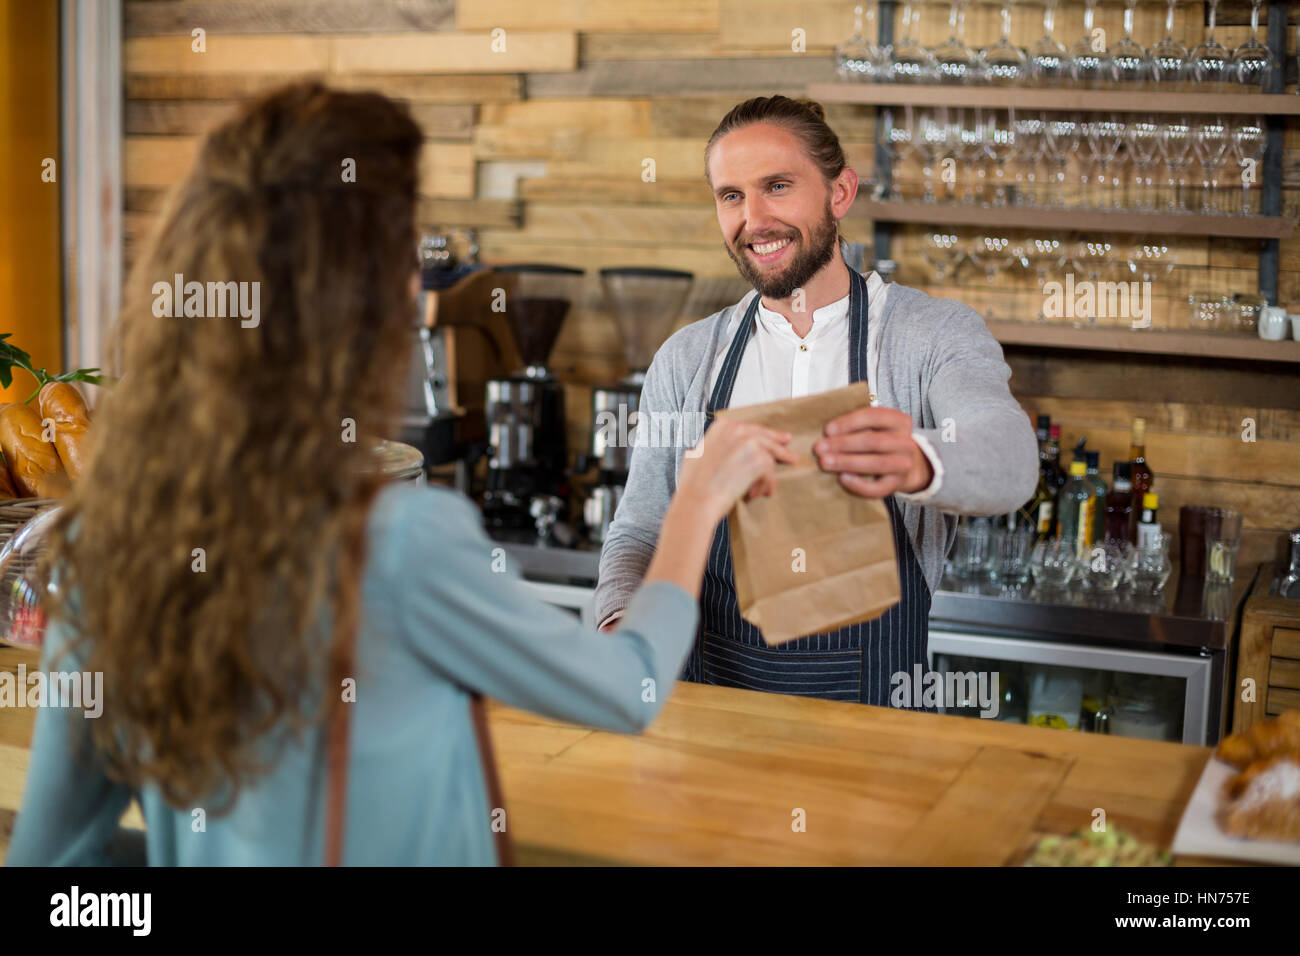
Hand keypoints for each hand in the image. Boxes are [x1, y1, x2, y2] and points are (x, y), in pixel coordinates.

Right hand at [676, 419, 797, 520]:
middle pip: (764, 438)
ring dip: (769, 474)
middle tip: (789, 453)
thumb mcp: (697, 454)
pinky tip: (761, 493)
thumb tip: (715, 449)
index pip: (749, 429)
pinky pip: (770, 472)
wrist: (697, 499)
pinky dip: (767, 484)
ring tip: (770, 485)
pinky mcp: (759, 460)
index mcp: (722, 426)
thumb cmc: (693, 484)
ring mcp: (750, 443)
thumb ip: (712, 446)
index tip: (775, 439)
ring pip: (770, 455)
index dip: (763, 435)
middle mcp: (737, 430)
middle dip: (778, 446)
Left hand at [813, 405, 932, 497]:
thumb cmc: (880, 442)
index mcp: (899, 421)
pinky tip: (842, 478)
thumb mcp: (875, 427)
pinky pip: (878, 488)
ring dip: (847, 462)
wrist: (903, 465)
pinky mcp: (897, 484)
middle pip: (873, 441)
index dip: (849, 422)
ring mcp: (904, 464)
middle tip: (819, 448)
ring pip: (875, 463)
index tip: (827, 430)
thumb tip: (826, 431)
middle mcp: (906, 442)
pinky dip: (858, 484)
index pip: (874, 416)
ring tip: (824, 462)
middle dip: (843, 444)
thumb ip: (857, 425)